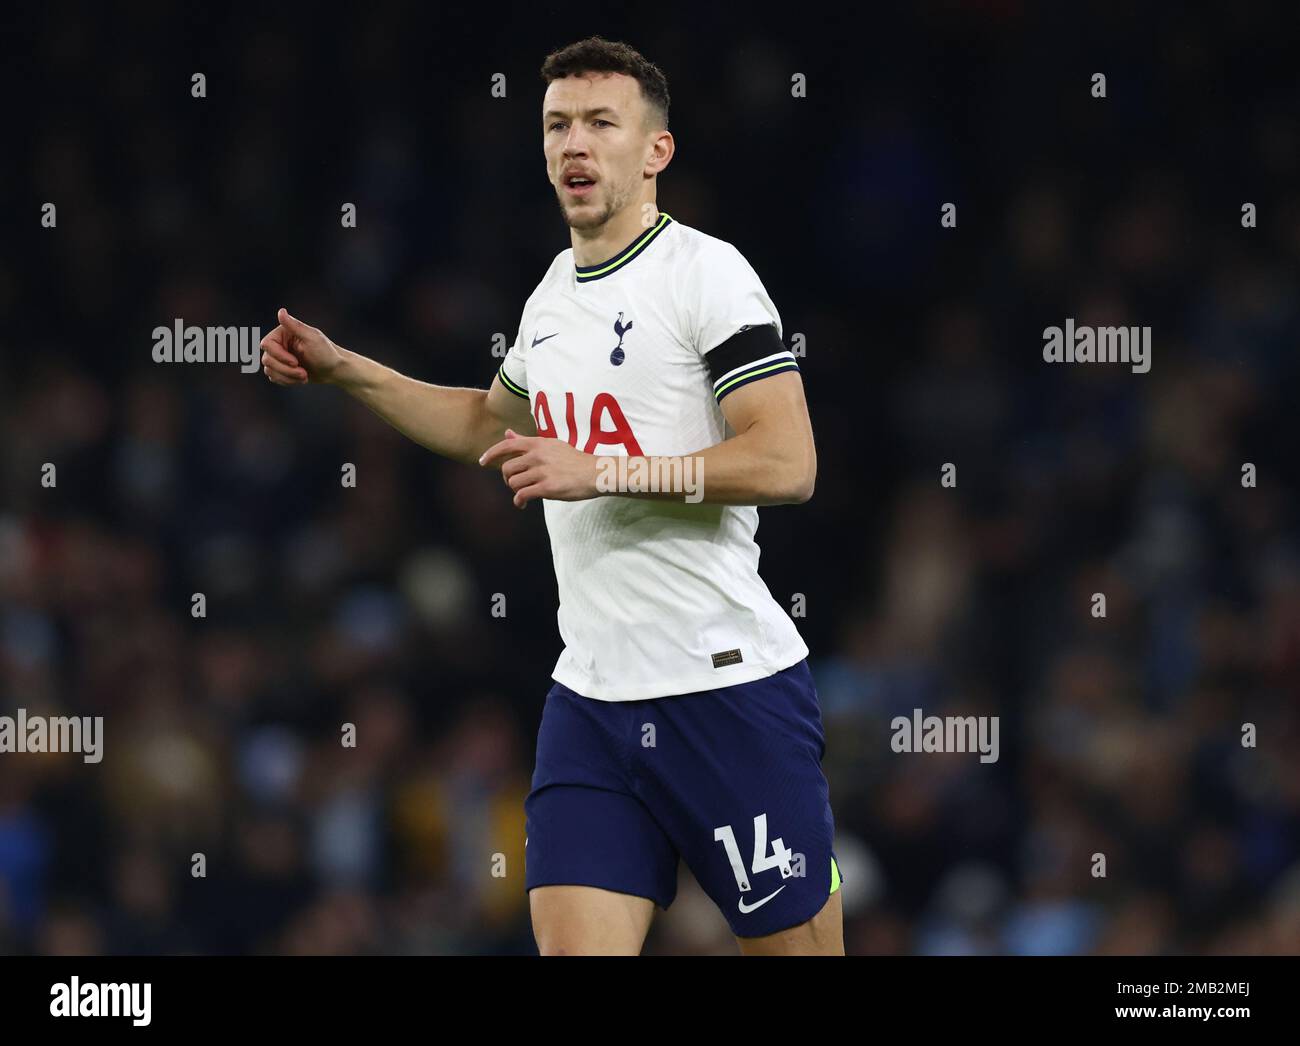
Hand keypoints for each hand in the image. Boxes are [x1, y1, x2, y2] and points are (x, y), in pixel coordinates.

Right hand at [260, 307, 344, 384]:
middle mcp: (279, 344)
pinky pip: (274, 377)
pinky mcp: (282, 369)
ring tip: (304, 377)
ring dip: (287, 377)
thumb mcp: (312, 338)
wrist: (334, 370)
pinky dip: (287, 381)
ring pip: (269, 370)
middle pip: (267, 360)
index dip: (279, 355)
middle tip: (303, 374)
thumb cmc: (326, 352)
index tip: (296, 362)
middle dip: (286, 370)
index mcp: (283, 333)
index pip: (267, 344)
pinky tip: (300, 379)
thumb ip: (295, 326)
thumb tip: (281, 311)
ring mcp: (279, 357)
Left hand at [479, 430, 599, 508]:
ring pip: (513, 483)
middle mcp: (537, 455)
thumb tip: (507, 433)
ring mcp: (542, 471)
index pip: (506, 446)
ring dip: (515, 491)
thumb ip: (526, 441)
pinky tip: (522, 504)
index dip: (491, 454)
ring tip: (523, 493)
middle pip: (507, 469)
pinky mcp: (547, 487)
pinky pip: (522, 495)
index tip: (482, 462)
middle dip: (507, 479)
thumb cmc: (573, 460)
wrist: (595, 473)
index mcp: (538, 443)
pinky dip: (519, 501)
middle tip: (516, 484)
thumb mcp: (550, 445)